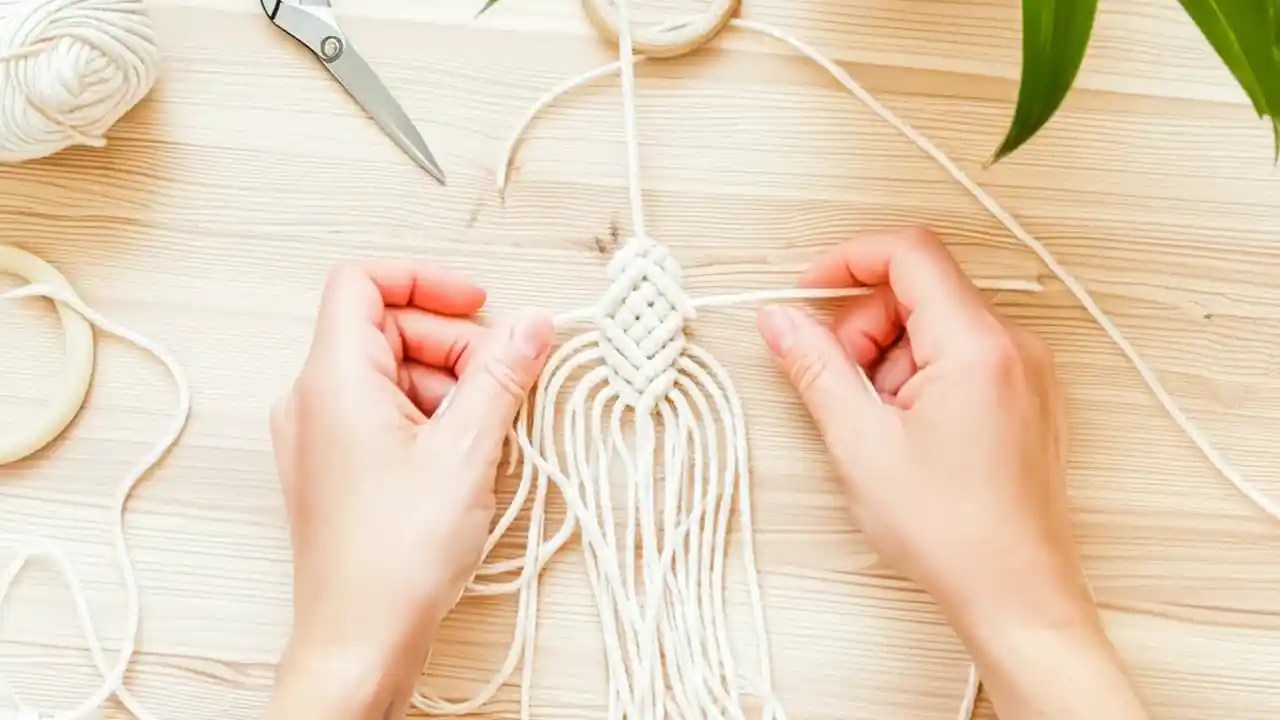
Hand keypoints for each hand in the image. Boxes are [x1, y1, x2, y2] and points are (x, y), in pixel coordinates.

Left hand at [266, 264, 551, 718]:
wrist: (359, 643)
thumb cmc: (394, 559)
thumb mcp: (468, 450)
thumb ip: (502, 375)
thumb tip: (530, 325)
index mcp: (332, 379)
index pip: (362, 283)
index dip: (425, 282)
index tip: (478, 306)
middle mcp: (311, 402)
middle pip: (385, 330)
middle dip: (451, 345)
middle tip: (501, 382)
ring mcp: (319, 439)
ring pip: (389, 376)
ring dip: (446, 388)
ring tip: (486, 436)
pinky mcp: (334, 472)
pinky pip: (382, 417)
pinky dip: (428, 422)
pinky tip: (464, 464)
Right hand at [756, 229, 1145, 718]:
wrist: (1016, 596)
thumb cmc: (954, 535)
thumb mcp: (861, 444)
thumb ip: (815, 368)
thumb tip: (781, 322)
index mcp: (977, 348)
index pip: (910, 254)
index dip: (848, 260)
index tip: (809, 290)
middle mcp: (1014, 348)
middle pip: (920, 291)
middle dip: (866, 326)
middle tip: (843, 385)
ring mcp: (1027, 373)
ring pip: (937, 327)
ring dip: (891, 359)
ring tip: (880, 425)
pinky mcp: (1027, 398)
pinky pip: (961, 358)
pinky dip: (920, 378)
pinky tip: (908, 432)